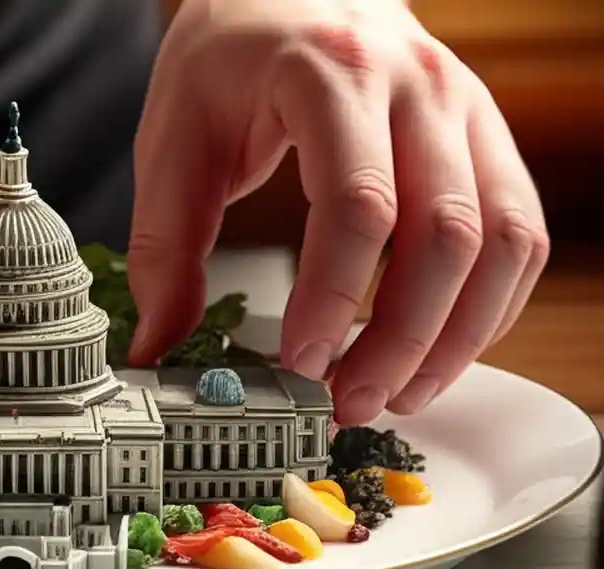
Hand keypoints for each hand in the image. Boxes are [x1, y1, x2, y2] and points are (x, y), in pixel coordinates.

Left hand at [126, 0, 547, 425]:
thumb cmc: (230, 56)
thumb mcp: (175, 138)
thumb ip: (165, 246)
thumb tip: (155, 349)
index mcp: (331, 75)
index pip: (358, 204)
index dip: (334, 297)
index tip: (301, 363)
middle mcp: (418, 88)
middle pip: (445, 234)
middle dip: (401, 338)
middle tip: (350, 402)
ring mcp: (465, 109)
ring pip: (502, 240)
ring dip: (458, 335)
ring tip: (398, 393)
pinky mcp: (486, 137)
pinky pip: (521, 232)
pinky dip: (489, 304)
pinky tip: (439, 348)